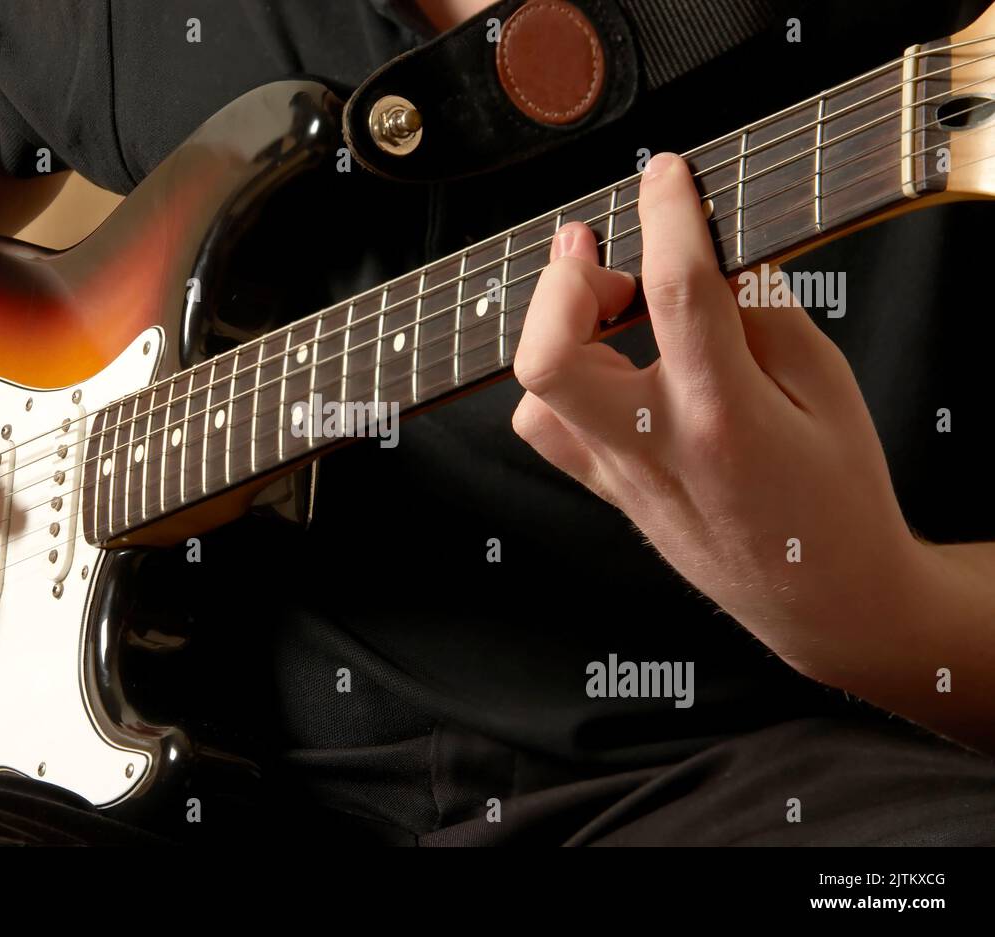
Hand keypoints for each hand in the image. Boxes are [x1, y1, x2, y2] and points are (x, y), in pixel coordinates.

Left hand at [511, 153, 927, 680]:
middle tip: (597, 250)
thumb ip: (767, 315)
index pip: (676, 291)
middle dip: (561, 283)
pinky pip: (546, 428)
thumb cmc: (837, 499)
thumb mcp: (829, 390)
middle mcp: (656, 444)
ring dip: (558, 327)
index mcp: (724, 414)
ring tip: (609, 303)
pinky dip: (558, 381)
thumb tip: (713, 256)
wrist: (823, 600)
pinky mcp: (608, 491)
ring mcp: (621, 473)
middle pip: (551, 355)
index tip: (666, 174)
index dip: (666, 215)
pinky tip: (604, 363)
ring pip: (536, 390)